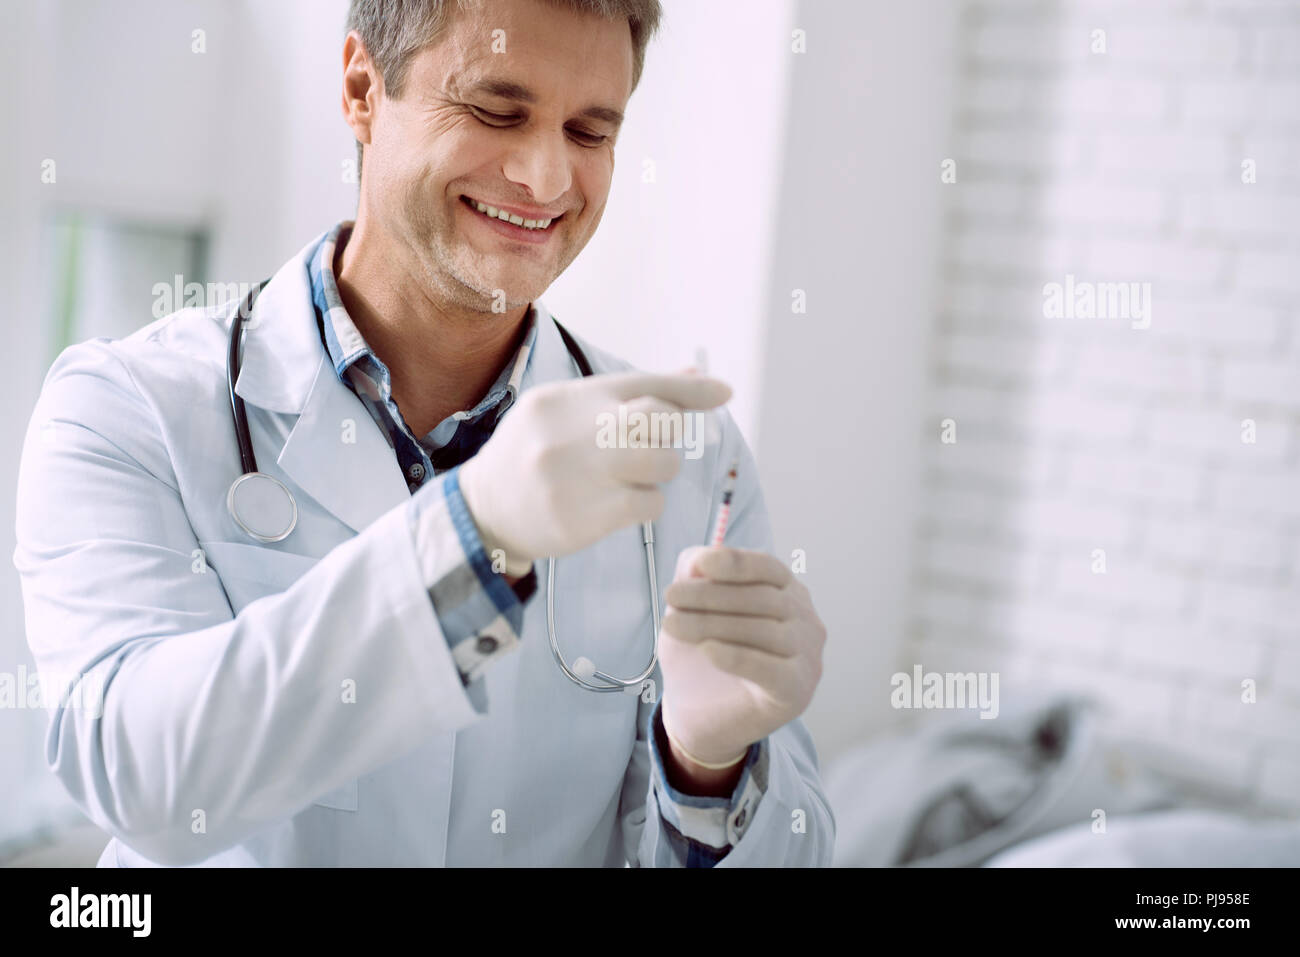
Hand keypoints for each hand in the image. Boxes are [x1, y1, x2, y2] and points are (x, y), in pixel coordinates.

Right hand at [459, 372, 730, 570]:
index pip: (643, 384)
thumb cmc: (535, 455)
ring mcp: (578, 476)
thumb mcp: (566, 412)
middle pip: (659, 421)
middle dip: (669, 434)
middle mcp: (573, 431)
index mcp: (569, 398)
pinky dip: (646, 503)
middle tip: (651, 447)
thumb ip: (624, 397)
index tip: (723, 393)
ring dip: (658, 473)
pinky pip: (648, 503)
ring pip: (661, 463)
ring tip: (630, 478)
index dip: (690, 389)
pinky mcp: (584, 517)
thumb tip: (694, 376)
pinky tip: (619, 505)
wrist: (484, 510)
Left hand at [658, 546, 826, 766]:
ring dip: (712, 625)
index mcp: (788, 592)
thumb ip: (698, 578)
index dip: (736, 563)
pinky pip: (769, 669)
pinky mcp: (797, 691)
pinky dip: (737, 657)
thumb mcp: (692, 610)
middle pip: (762, 599)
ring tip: (672, 625)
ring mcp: (808, 656)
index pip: (768, 568)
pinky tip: (708, 651)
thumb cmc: (702, 657)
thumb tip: (699, 560)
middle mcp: (806, 621)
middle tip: (671, 596)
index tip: (701, 564)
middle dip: (711, 595)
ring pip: (762, 631)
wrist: (703, 718)